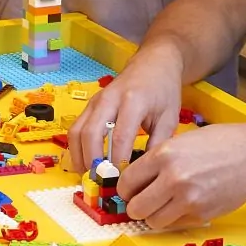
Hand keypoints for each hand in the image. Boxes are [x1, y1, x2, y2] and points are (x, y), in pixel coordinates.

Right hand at [68, 49, 184, 172]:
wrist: (153, 63)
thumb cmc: (164, 90)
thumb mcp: (169, 117)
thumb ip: (158, 144)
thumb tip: (145, 172)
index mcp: (133, 101)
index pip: (120, 136)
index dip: (118, 161)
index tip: (122, 180)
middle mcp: (110, 99)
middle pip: (92, 133)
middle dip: (94, 161)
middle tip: (100, 182)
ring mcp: (96, 101)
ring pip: (77, 131)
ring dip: (80, 156)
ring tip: (89, 177)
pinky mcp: (89, 105)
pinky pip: (76, 128)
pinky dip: (76, 148)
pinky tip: (84, 164)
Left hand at [115, 122, 245, 229]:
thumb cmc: (220, 143)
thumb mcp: (181, 141)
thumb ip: (157, 160)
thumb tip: (135, 181)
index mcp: (164, 155)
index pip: (126, 183)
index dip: (125, 189)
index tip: (130, 189)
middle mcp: (173, 179)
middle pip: (134, 208)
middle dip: (136, 205)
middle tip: (143, 200)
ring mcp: (188, 200)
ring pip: (152, 221)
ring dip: (154, 215)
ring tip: (163, 204)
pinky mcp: (201, 214)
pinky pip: (174, 224)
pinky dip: (174, 218)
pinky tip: (183, 204)